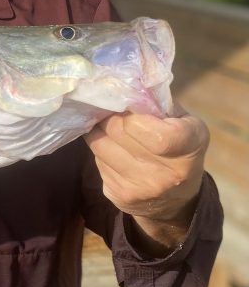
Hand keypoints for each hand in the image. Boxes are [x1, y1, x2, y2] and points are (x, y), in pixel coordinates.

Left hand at [84, 106, 208, 254]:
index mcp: (189, 147)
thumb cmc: (178, 149)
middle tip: (112, 111)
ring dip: (100, 132)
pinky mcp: (119, 196)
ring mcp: (141, 188)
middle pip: (118, 131)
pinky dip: (100, 151)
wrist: (175, 201)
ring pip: (99, 144)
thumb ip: (157, 104)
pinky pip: (96, 162)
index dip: (133, 115)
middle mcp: (167, 174)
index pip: (153, 130)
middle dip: (110, 116)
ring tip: (110, 129)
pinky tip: (112, 150)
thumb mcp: (183, 122)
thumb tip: (123, 85)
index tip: (130, 107)